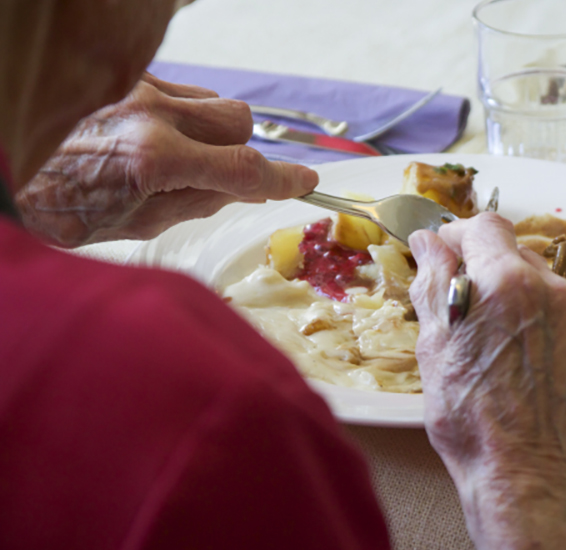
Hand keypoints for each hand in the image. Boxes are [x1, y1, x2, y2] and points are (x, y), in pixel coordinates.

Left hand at [15, 73, 317, 245]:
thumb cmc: (61, 211)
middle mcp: (149, 115)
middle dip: (243, 149)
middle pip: (240, 119)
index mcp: (155, 161)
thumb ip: (199, 202)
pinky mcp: (120, 80)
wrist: (4, 177)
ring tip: (182, 158)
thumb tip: (244, 189)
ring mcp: (134, 90)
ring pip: (212, 101)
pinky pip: (179, 91)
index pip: (244, 168)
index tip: (306, 184)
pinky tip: (155, 138)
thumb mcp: (137, 224)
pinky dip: (182, 116)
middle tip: (225, 177)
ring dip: (213, 131)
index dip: (285, 179)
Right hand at [408, 213, 565, 549]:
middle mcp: (557, 290)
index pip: (485, 226)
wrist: (525, 473)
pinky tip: (535, 370)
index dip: (460, 237)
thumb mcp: (433, 345)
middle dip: (492, 276)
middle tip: (472, 316)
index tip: (448, 257)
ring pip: (550, 291)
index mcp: (507, 282)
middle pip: (519, 257)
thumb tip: (429, 241)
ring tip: (506, 351)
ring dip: (526, 306)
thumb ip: (432, 281)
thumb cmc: (469, 416)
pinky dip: (555, 336)